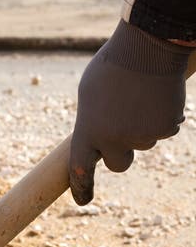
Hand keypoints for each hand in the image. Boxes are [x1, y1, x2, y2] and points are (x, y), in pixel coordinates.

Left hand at [69, 20, 188, 204]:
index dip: (82, 186)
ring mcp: (142, 136)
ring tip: (139, 97)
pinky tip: (156, 96)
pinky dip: (161, 116)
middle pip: (119, 164)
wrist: (147, 46)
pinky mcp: (166, 128)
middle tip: (123, 129)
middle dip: (122, 153)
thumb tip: (97, 141)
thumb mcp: (89, 93)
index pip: (81, 168)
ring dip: (142, 125)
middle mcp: (114, 139)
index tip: (82, 200)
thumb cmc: (112, 65)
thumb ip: (91, 121)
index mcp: (89, 130)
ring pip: (143, 142)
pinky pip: (163, 129)